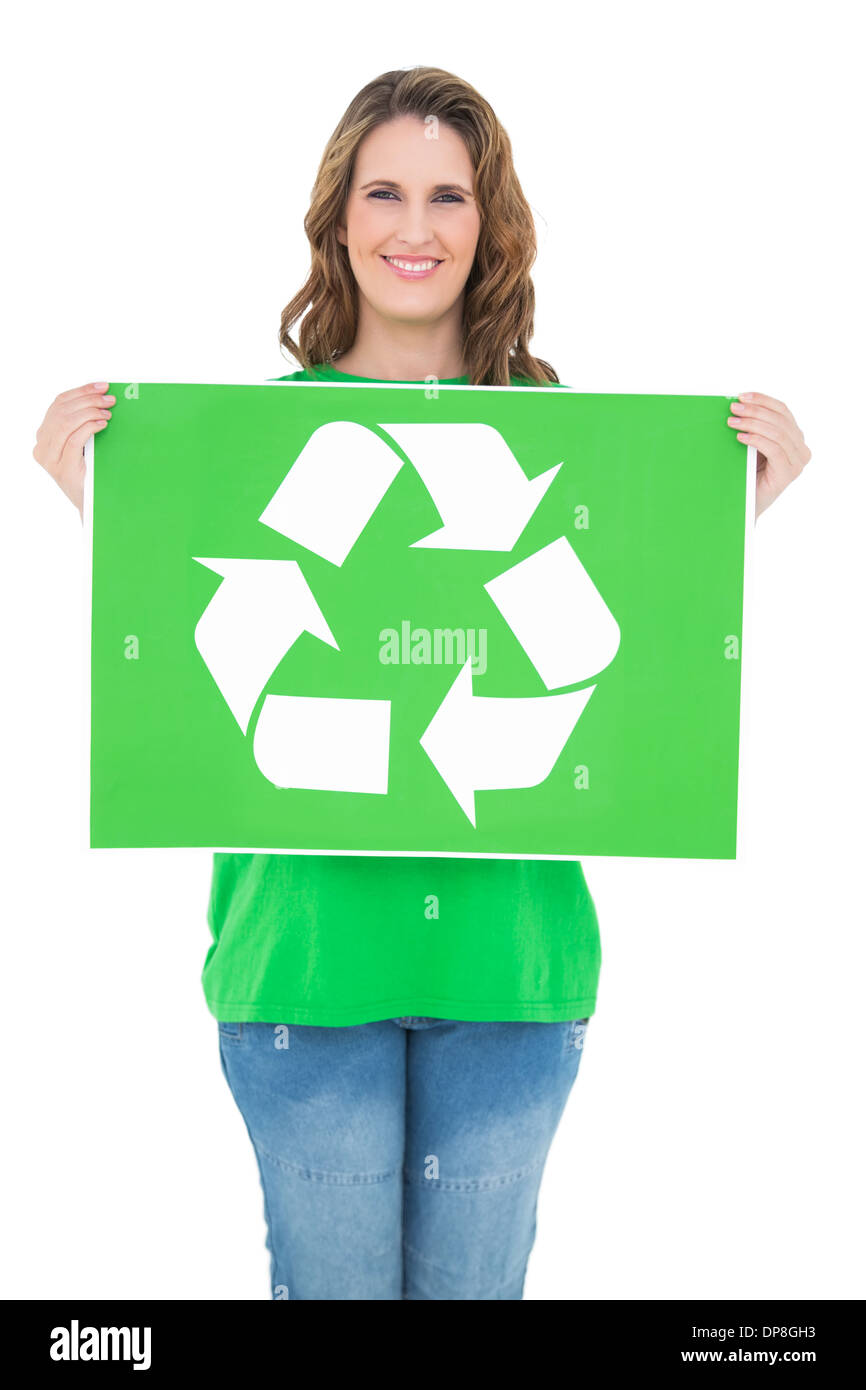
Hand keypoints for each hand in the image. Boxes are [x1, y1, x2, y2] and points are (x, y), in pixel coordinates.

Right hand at [32, 382, 115, 521]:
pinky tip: (102, 424)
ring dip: (90, 412)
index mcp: (44, 436)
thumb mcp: (82, 444)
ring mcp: (50, 459)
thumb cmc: (90, 473)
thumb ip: (81, 424)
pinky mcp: (62, 468)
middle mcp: (42, 446)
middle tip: (110, 398)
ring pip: (66, 423)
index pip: (59, 404)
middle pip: (62, 411)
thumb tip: (101, 397)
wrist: (92, 505)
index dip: (80, 391)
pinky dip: (90, 427)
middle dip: (88, 399)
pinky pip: (74, 439)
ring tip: (108, 411)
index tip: (101, 385)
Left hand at [727, 392, 810, 519]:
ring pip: (778, 433)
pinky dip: (757, 440)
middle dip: (755, 410)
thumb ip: (754, 427)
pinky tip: (740, 437)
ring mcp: (797, 462)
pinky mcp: (788, 473)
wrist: (745, 506)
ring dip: (753, 423)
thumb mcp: (752, 446)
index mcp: (794, 437)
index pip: (782, 411)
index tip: (742, 395)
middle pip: (780, 420)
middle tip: (733, 408)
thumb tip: (737, 404)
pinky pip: (775, 449)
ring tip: (732, 422)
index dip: (763, 400)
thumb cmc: (747, 475)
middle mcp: (801, 448)